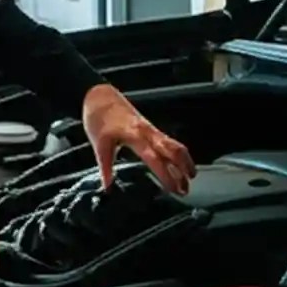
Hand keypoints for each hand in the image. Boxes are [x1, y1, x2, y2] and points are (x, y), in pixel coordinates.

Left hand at [82, 84, 196, 194]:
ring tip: (188, 179)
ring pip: (176, 145)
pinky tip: (178, 165)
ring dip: (185, 162)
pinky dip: (178, 155)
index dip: (167, 175)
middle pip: (175, 150)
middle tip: (185, 190)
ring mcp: (152, 130)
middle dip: (184, 169)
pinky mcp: (151, 128)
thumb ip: (106, 166)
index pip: (156, 159)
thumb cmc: (98, 117)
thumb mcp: (98, 144)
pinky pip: (170, 142)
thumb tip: (107, 186)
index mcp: (136, 136)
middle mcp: (148, 132)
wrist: (99, 96)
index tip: (173, 189)